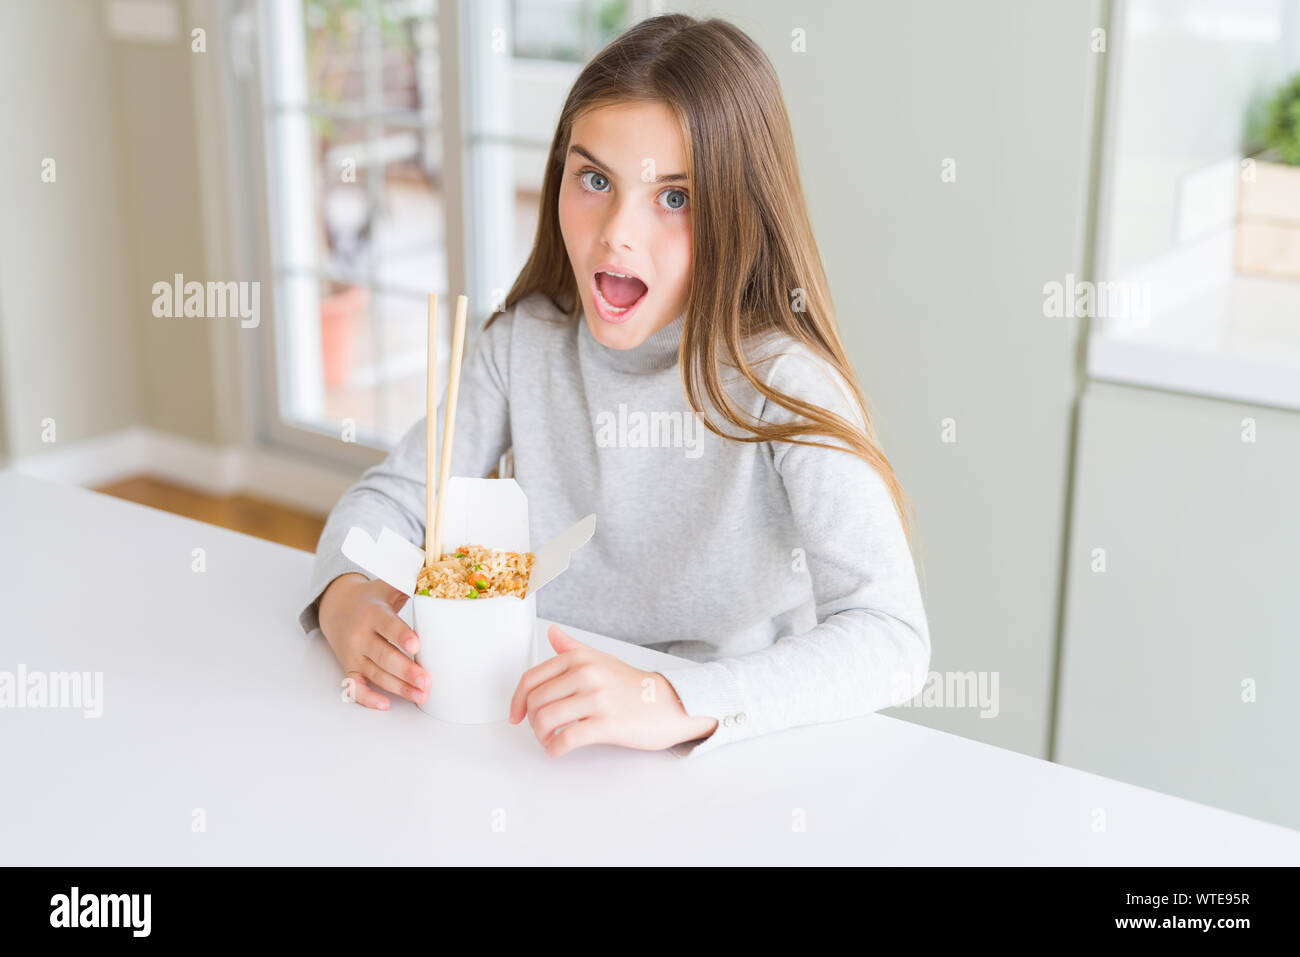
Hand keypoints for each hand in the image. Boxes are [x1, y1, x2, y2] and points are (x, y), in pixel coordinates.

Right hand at [318, 573, 430, 710]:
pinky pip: (355, 687)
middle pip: (383, 656)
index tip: (416, 644)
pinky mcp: (349, 668)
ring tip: (421, 696)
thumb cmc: (372, 599)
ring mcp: (354, 654)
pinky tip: (385, 705)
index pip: (388, 625)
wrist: (337, 607)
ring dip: (398, 688)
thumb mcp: (388, 585)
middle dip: (405, 670)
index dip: (401, 635)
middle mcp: (361, 635)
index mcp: (374, 613)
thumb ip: (409, 581)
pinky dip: (367, 698)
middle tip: (427, 681)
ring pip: (376, 674)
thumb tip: (435, 569)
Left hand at [508, 625, 717, 755]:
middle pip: (536, 702)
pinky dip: (555, 749)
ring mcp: (596, 699)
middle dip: (532, 721)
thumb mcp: (601, 659)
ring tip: (549, 739)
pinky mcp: (606, 724)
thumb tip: (552, 632)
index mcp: (580, 658)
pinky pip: (566, 739)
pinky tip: (558, 749)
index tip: (516, 715)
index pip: (532, 678)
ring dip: (541, 736)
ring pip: (546, 720)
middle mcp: (586, 674)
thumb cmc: (632, 685)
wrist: (669, 704)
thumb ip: (572, 648)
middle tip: (540, 730)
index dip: (517, 700)